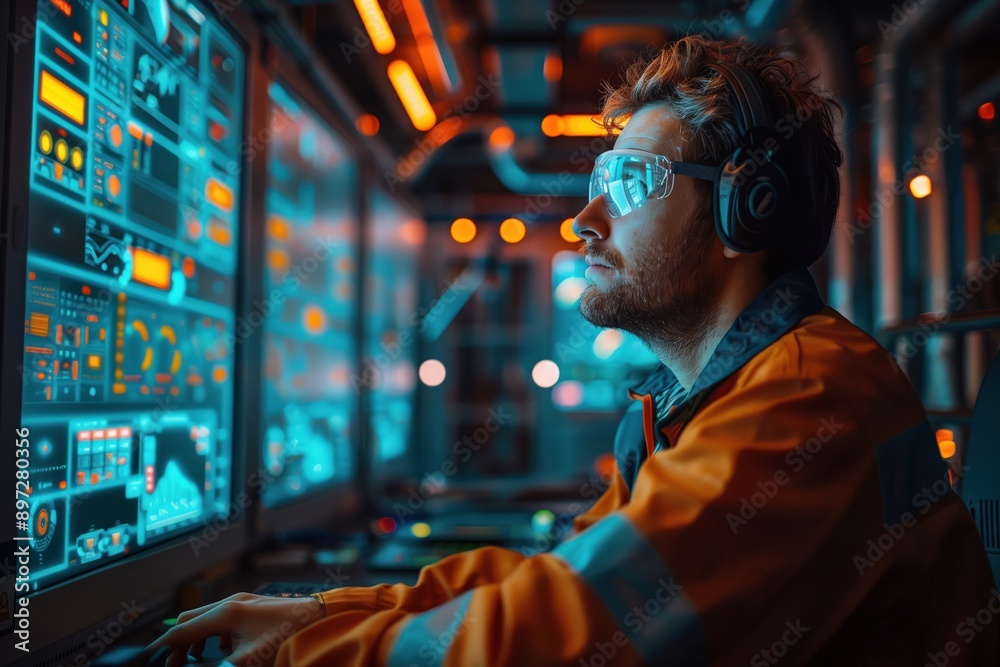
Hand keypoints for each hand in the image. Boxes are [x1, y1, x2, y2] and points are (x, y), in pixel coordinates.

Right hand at [146, 592, 324, 666]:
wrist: (321, 619)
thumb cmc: (287, 638)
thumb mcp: (246, 661)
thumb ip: (216, 666)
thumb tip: (196, 665)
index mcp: (225, 613)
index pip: (181, 631)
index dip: (163, 649)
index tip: (149, 660)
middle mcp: (232, 602)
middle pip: (191, 620)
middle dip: (178, 643)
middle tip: (174, 664)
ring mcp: (245, 601)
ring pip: (208, 618)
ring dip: (197, 638)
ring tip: (196, 659)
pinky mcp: (256, 605)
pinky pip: (225, 617)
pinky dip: (216, 632)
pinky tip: (225, 648)